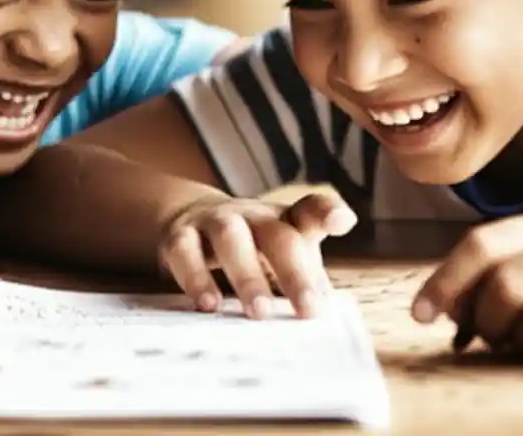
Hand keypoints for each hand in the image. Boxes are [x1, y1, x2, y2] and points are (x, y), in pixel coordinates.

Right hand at [157, 192, 356, 319]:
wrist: (189, 219)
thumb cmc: (251, 247)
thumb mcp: (281, 256)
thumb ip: (305, 279)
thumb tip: (324, 310)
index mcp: (284, 220)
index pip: (311, 210)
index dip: (327, 212)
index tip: (342, 222)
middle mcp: (252, 215)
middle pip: (276, 235)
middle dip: (294, 272)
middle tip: (309, 309)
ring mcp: (214, 222)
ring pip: (230, 239)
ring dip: (246, 275)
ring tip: (259, 312)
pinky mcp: (180, 236)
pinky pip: (186, 252)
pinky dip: (196, 278)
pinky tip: (208, 305)